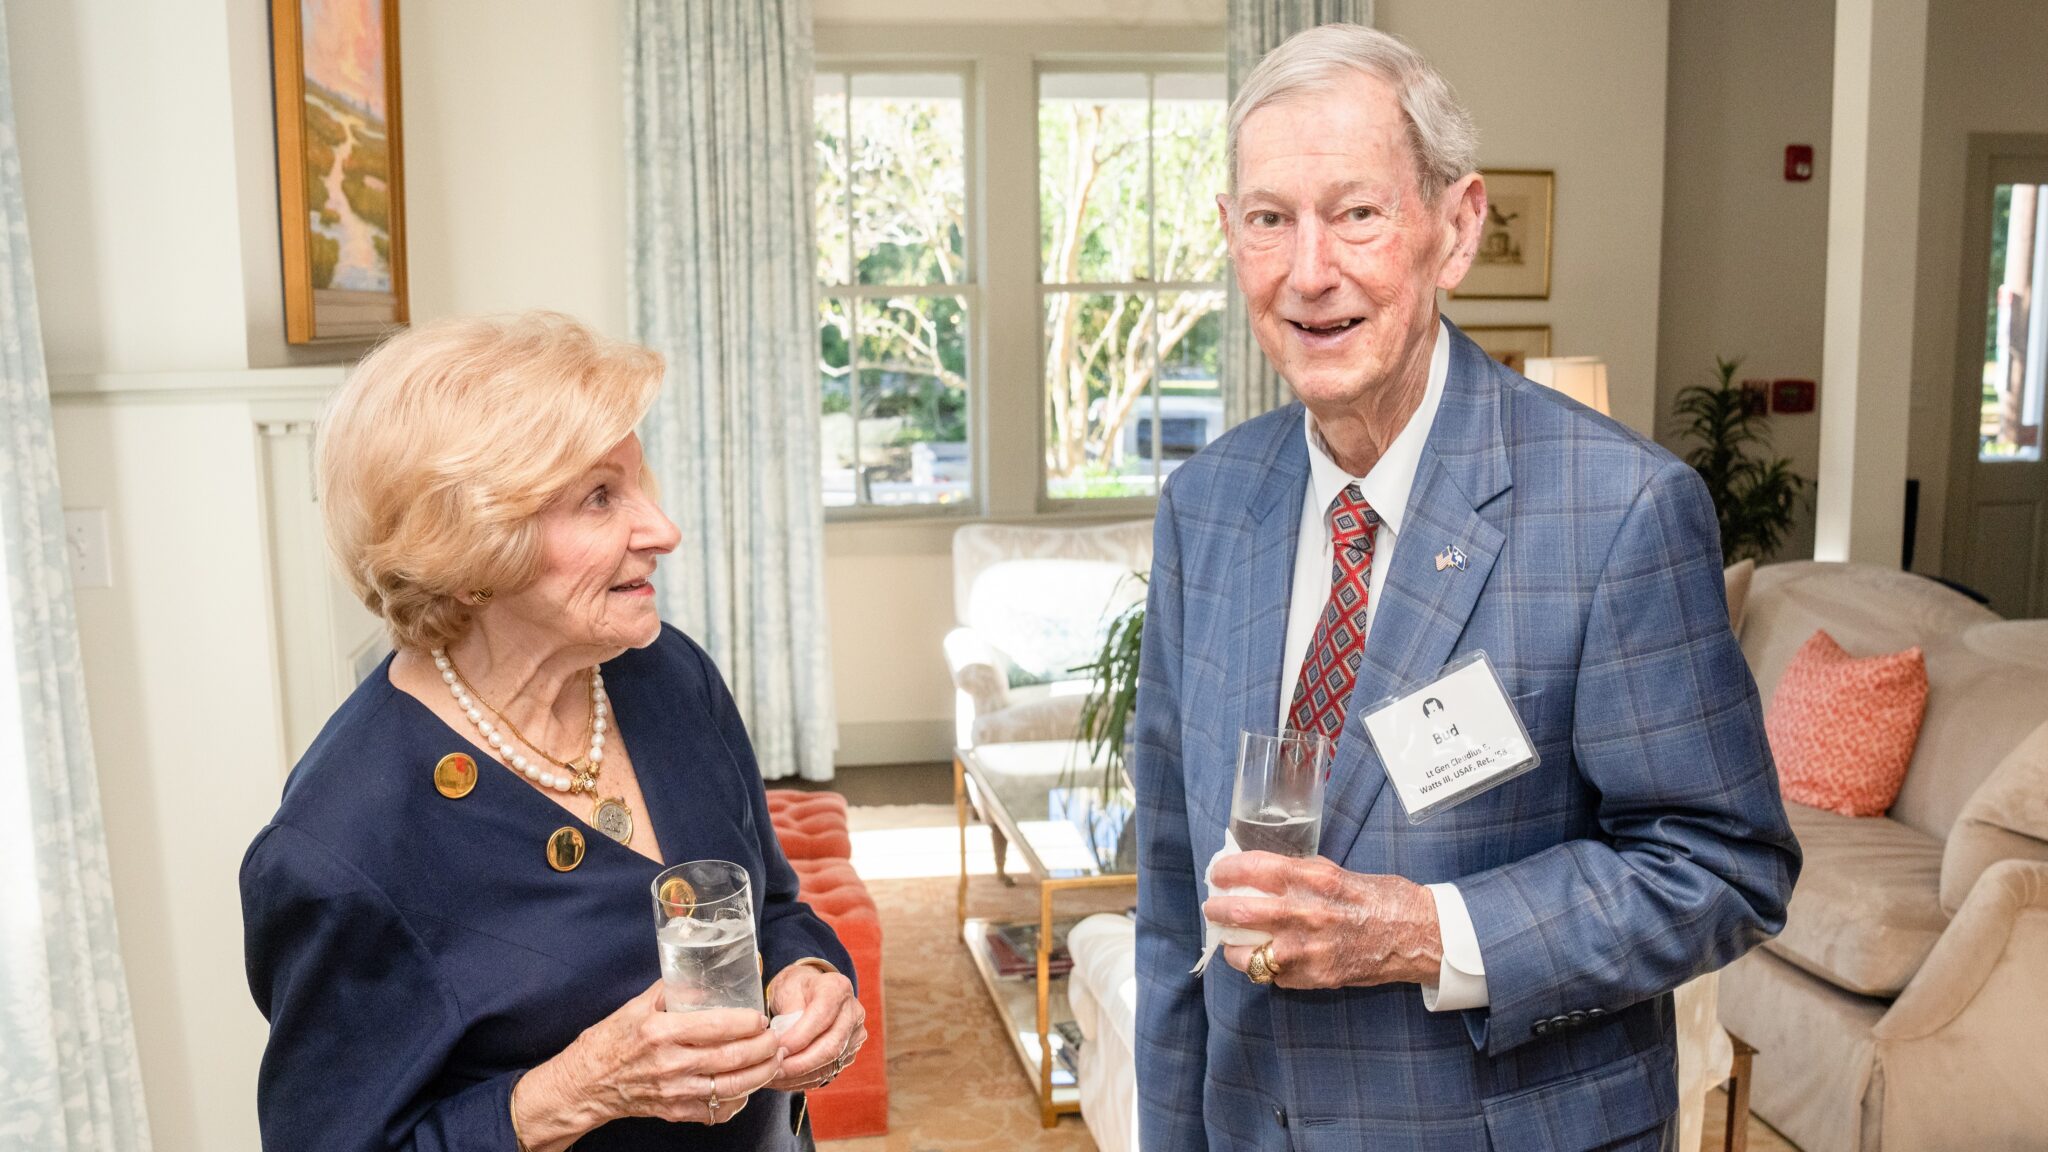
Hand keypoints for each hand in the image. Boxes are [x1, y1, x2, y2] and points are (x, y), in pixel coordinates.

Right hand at [513, 981, 781, 1148]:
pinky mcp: (675, 1112)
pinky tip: (747, 1087)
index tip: (761, 1017)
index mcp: (662, 1032)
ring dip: (761, 1075)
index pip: (719, 1026)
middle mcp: (671, 1064)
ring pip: (731, 1087)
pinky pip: (716, 1110)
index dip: (749, 1023)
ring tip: (774, 1061)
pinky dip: (738, 1100)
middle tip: (777, 1039)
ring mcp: (674, 1092)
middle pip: (733, 1058)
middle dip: (765, 1048)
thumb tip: (705, 969)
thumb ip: (671, 988)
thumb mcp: (636, 1006)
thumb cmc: (610, 1040)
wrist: (585, 1084)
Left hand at [764, 963, 865, 1091]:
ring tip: (774, 1077)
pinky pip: (827, 1074)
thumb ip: (788, 1012)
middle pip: (830, 1047)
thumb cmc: (796, 989)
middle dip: (798, 1063)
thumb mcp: (787, 989)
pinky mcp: (849, 1054)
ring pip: (829, 1065)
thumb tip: (784, 1042)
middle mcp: (853, 1013)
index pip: (822, 1017)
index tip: (776, 1048)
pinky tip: (784, 1079)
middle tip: (772, 1069)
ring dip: (799, 1076)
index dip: (799, 1037)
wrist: (810, 993)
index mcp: (838, 988)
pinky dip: (803, 1080)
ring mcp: (855, 1036)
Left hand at [1203, 852, 1442, 989]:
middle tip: (1213, 908)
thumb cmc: (1382, 898)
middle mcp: (1306, 914)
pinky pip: (1273, 976)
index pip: (1254, 869)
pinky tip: (1269, 960)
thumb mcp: (1337, 873)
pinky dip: (1266, 968)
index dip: (1228, 870)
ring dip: (1234, 948)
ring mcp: (1308, 951)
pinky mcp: (1315, 977)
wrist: (1418, 935)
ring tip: (1233, 942)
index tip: (1218, 873)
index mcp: (1313, 880)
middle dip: (1218, 910)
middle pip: (1241, 912)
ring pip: (1247, 954)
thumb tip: (1261, 874)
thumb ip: (1299, 875)